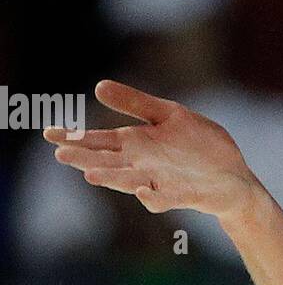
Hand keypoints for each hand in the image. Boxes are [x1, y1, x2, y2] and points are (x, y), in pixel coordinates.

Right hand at [44, 79, 259, 219]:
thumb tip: (98, 86)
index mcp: (137, 143)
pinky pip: (164, 199)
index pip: (100, 140)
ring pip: (129, 181)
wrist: (231, 176)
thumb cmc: (197, 144)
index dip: (76, 137)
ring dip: (112, 179)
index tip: (49, 133)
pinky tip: (144, 191)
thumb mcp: (169, 115)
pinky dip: (153, 197)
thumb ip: (136, 104)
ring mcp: (158, 182)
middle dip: (85, 158)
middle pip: (108, 161)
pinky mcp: (180, 196)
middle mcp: (141, 165)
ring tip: (91, 173)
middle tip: (61, 153)